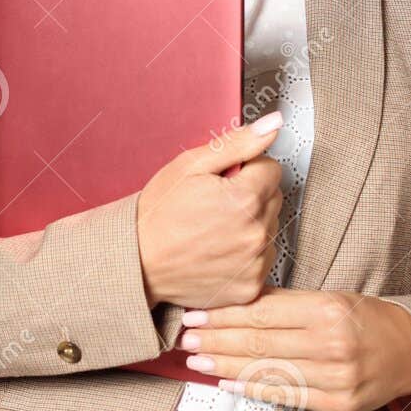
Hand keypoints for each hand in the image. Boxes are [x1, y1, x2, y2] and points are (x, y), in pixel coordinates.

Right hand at [136, 113, 284, 309]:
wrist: (137, 261)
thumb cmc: (159, 214)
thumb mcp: (191, 166)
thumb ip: (239, 143)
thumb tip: (274, 124)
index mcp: (245, 198)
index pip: (271, 169)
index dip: (246, 169)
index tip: (224, 180)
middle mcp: (255, 233)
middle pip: (273, 199)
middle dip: (251, 195)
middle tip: (216, 203)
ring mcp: (255, 263)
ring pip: (269, 229)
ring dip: (250, 225)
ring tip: (215, 229)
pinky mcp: (250, 287)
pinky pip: (262, 260)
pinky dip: (247, 255)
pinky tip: (220, 251)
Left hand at [175, 286, 410, 410]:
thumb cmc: (368, 319)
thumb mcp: (332, 297)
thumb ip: (288, 303)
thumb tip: (238, 302)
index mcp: (328, 308)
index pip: (262, 312)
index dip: (224, 315)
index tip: (196, 314)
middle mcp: (332, 343)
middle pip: (260, 342)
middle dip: (216, 341)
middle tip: (186, 340)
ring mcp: (337, 377)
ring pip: (269, 370)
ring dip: (226, 366)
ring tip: (197, 361)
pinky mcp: (339, 403)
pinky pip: (288, 396)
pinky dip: (254, 389)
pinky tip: (228, 382)